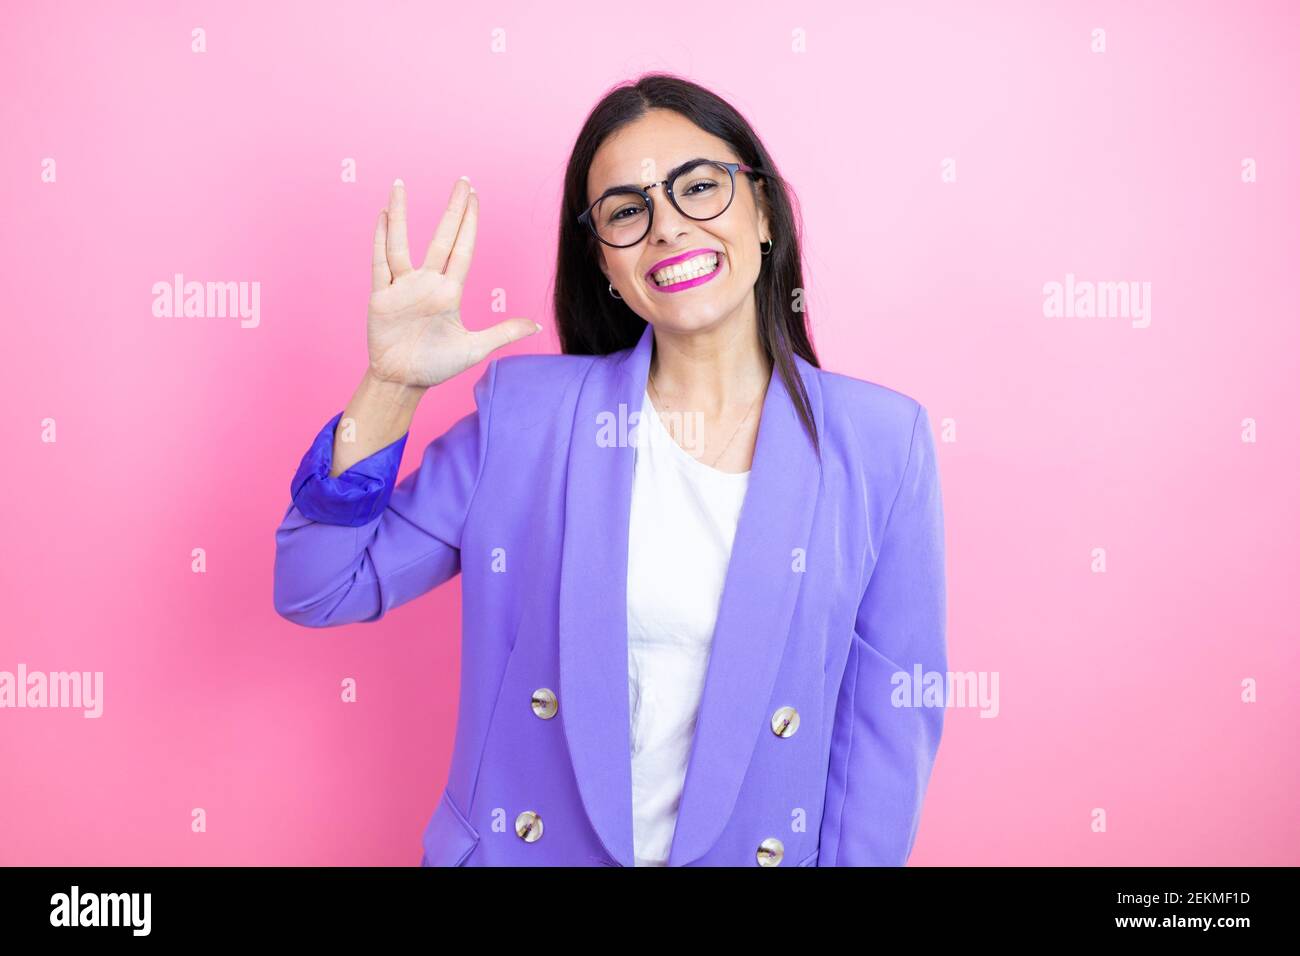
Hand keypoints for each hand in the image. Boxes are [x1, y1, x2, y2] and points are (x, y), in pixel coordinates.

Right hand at [366, 177, 538, 388]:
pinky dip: (380, 240)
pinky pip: (380, 263)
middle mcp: (427, 283)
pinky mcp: (382, 297)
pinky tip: (382, 216)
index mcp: (449, 292)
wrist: (403, 381)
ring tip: (399, 186)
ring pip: (401, 243)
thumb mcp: (474, 348)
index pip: (462, 250)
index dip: (469, 224)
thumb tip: (535, 325)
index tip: (474, 199)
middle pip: (441, 238)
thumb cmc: (436, 365)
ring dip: (400, 215)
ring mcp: (403, 287)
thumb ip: (503, 333)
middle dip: (453, 210)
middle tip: (462, 181)